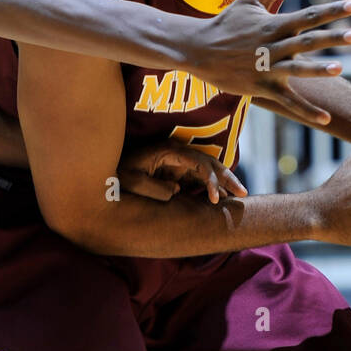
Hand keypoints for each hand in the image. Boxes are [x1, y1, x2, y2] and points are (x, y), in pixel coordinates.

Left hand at [118, 142, 246, 203]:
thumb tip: (177, 192)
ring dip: (223, 182)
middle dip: (226, 178)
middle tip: (243, 194)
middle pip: (209, 163)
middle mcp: (177, 155)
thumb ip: (154, 187)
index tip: (215, 198)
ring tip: (239, 196)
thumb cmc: (118, 172)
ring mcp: (178, 163)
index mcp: (169, 152)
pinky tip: (221, 199)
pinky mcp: (176, 172)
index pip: (197, 163)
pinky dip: (212, 187)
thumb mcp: (132, 180)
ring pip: (207, 170)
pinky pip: (199, 179)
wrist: (107, 170)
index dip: (209, 180)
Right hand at [195, 0, 350, 120]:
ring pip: (297, 70)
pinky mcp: (262, 88)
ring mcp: (267, 68)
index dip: (332, 10)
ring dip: (318, 70)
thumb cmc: (227, 22)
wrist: (197, 49)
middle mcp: (273, 46)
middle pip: (307, 41)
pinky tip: (324, 118)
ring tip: (339, 68)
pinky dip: (305, 111)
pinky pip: (287, 101)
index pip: (309, 15)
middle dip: (331, 38)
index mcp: (274, 24)